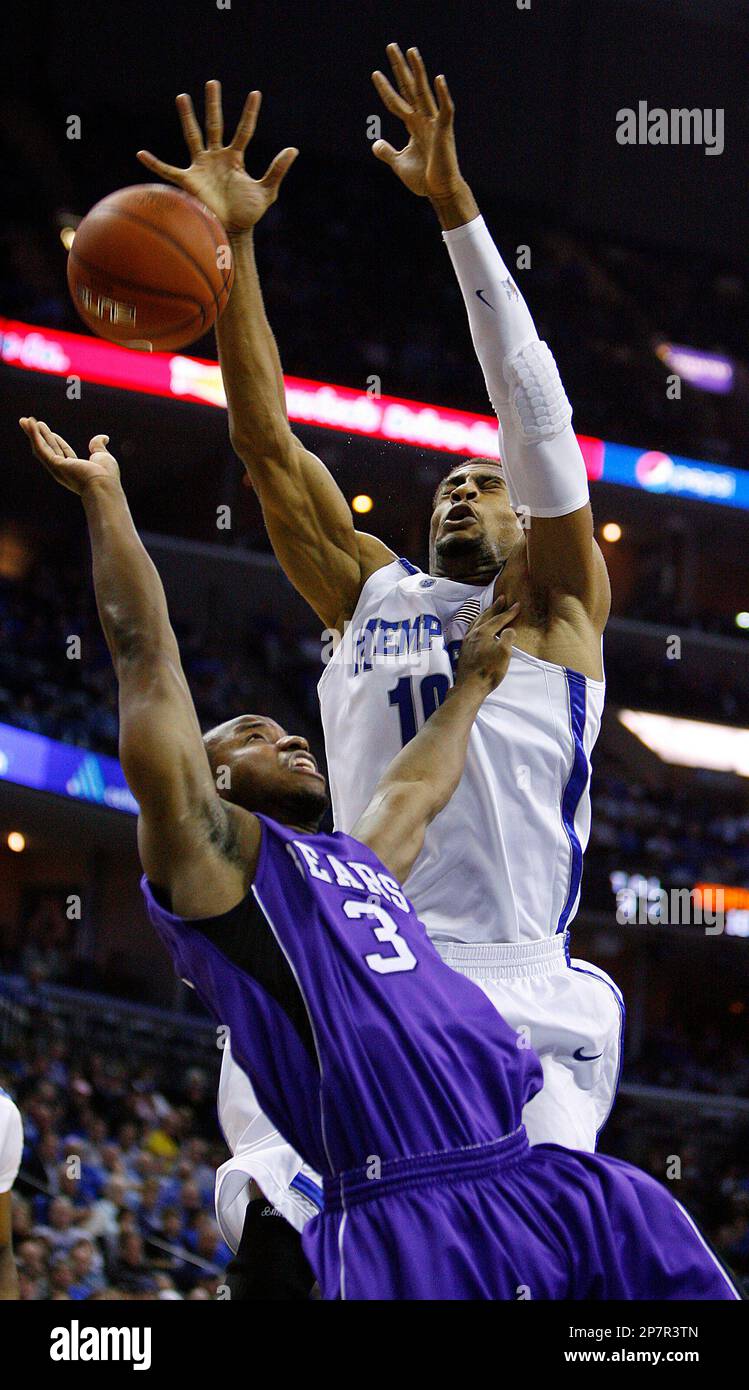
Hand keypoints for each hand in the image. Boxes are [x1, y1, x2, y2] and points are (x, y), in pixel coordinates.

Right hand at [19, 418, 119, 494]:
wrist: (104, 485)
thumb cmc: (106, 476)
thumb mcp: (102, 456)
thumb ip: (98, 446)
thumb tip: (104, 437)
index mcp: (74, 469)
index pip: (61, 452)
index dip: (54, 440)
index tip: (47, 430)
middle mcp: (63, 470)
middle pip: (48, 449)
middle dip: (39, 435)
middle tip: (30, 422)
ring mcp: (58, 468)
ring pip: (41, 448)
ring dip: (33, 434)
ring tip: (25, 420)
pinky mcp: (55, 465)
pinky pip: (41, 448)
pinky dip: (34, 435)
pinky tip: (30, 424)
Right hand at [137, 80, 297, 234]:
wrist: (232, 231)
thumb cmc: (248, 213)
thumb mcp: (267, 191)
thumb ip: (277, 170)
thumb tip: (293, 149)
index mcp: (235, 158)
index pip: (244, 130)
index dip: (250, 113)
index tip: (255, 93)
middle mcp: (216, 157)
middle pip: (215, 124)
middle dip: (214, 104)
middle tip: (212, 82)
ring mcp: (201, 167)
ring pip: (193, 136)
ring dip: (188, 117)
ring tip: (183, 96)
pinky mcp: (188, 180)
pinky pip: (168, 171)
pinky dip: (154, 163)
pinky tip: (141, 153)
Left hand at [371, 44, 460, 199]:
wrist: (441, 193)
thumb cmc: (424, 179)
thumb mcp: (399, 164)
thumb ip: (388, 152)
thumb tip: (376, 143)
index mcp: (413, 125)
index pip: (396, 102)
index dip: (386, 88)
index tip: (375, 74)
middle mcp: (423, 119)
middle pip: (409, 88)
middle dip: (400, 68)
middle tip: (391, 46)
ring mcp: (435, 124)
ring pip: (425, 92)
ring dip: (418, 72)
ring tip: (411, 51)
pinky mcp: (445, 132)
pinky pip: (445, 110)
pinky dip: (443, 95)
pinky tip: (439, 79)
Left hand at [454, 597, 519, 693]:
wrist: (470, 687)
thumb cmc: (489, 670)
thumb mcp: (504, 653)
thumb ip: (507, 638)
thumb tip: (508, 630)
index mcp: (483, 632)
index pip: (498, 619)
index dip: (509, 612)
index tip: (517, 605)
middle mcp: (473, 634)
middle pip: (485, 616)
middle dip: (495, 607)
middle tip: (502, 598)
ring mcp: (466, 641)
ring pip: (476, 622)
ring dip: (485, 614)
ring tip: (489, 609)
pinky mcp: (464, 650)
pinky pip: (471, 630)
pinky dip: (477, 624)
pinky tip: (478, 628)